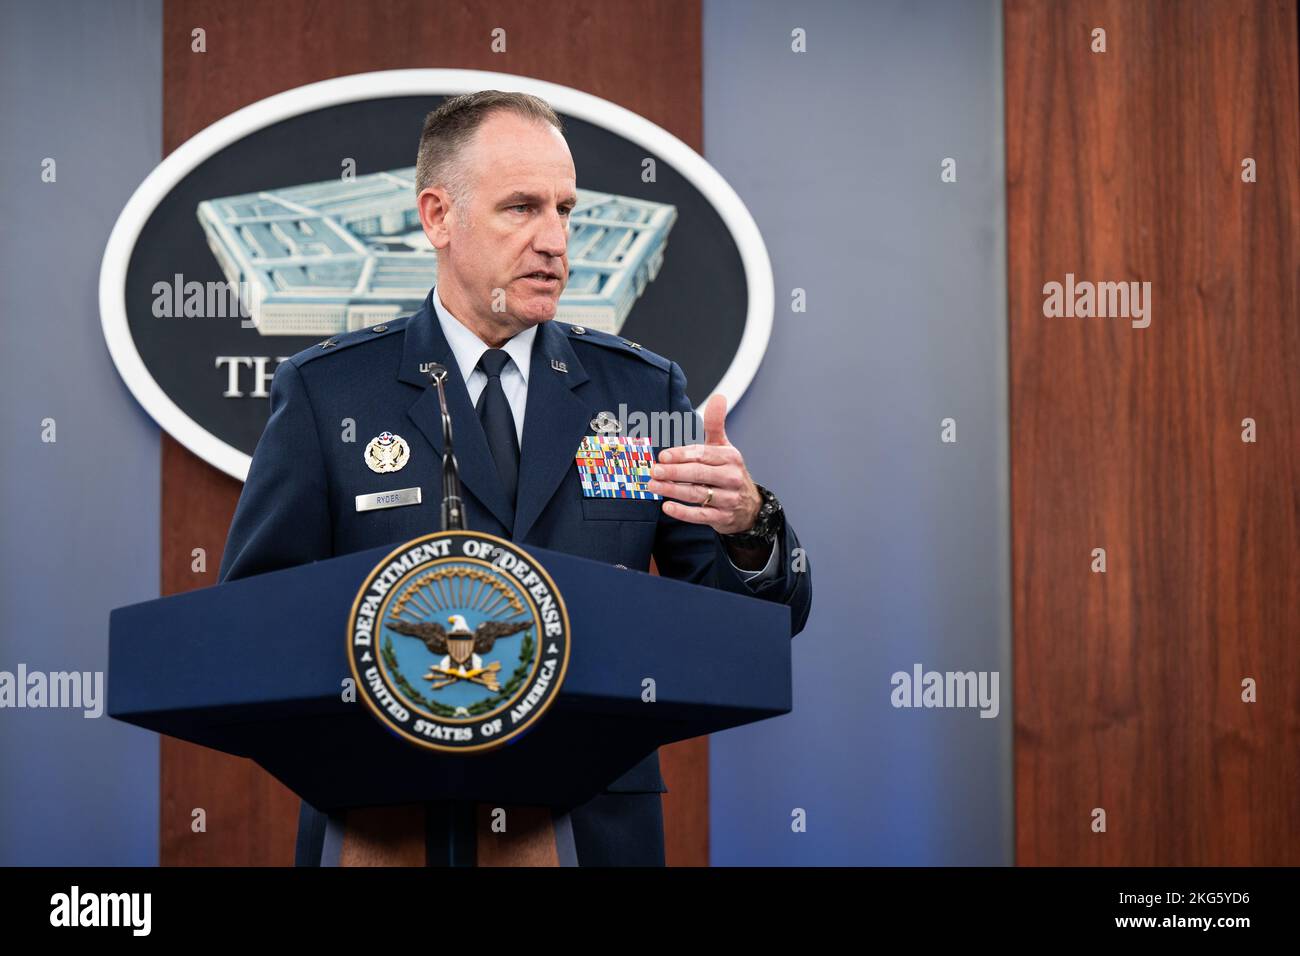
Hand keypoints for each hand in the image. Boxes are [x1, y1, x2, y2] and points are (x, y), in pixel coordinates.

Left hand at [647, 394, 761, 534]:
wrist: (749, 507)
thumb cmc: (729, 472)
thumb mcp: (724, 447)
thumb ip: (716, 424)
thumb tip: (718, 397)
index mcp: (729, 457)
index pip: (703, 454)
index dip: (681, 455)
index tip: (662, 456)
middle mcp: (731, 477)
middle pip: (698, 474)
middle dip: (674, 472)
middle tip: (653, 471)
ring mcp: (728, 499)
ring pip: (697, 494)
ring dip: (673, 490)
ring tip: (653, 486)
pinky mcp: (722, 517)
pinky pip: (701, 516)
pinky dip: (684, 512)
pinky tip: (667, 506)